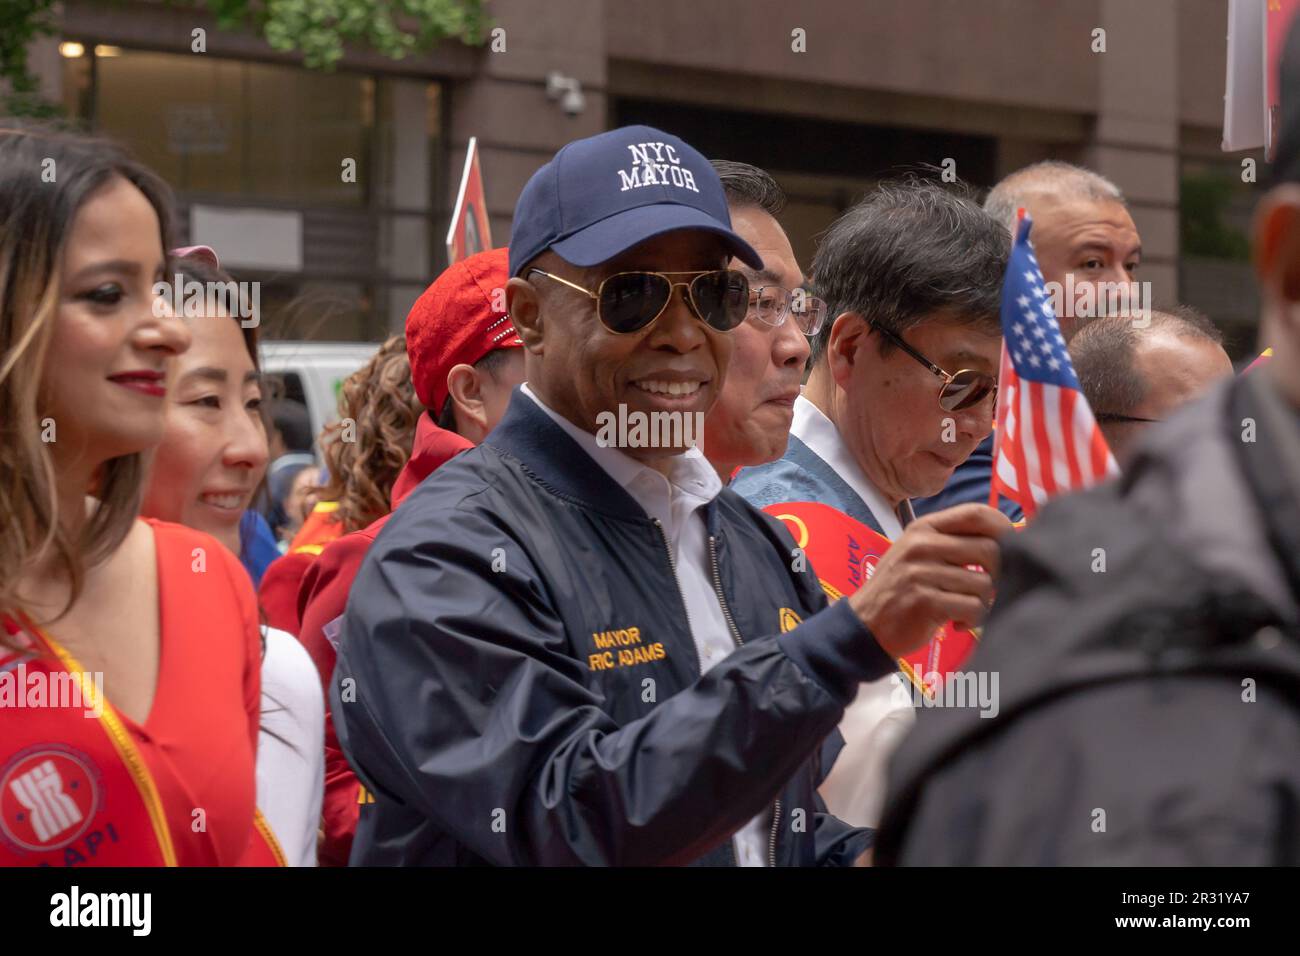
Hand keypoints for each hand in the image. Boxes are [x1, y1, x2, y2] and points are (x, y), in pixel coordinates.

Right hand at [847, 503, 1012, 657]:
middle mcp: (922, 544)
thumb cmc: (901, 590)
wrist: (864, 624)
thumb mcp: (920, 554)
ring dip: (983, 603)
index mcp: (924, 528)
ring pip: (984, 584)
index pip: (976, 513)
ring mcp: (921, 571)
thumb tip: (1014, 535)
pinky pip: (973, 607)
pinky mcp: (924, 600)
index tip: (1011, 550)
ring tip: (963, 609)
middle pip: (990, 550)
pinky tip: (956, 623)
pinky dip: (972, 619)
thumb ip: (956, 544)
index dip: (1004, 528)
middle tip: (987, 591)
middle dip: (999, 575)